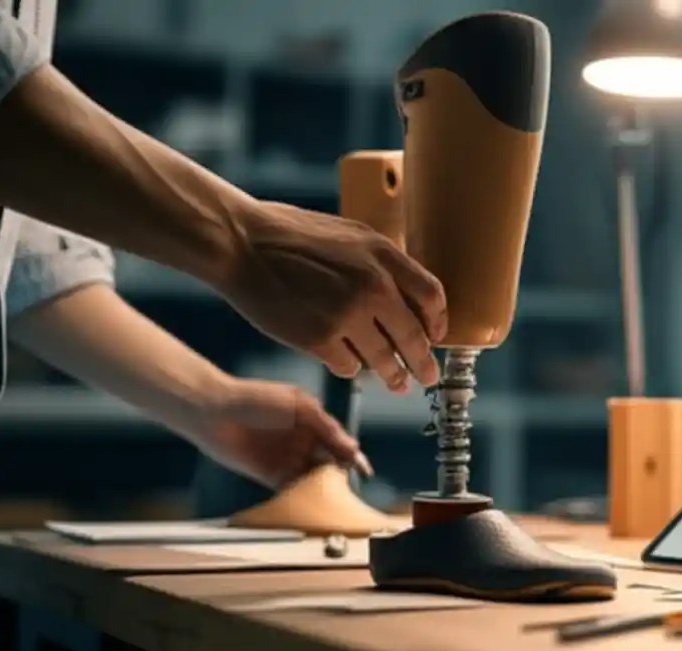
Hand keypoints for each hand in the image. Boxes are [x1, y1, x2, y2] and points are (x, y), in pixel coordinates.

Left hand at [184, 377, 371, 489]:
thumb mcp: (297, 405)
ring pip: (313, 478)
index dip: (352, 456)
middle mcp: (302, 442)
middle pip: (329, 462)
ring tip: (334, 498)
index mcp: (312, 422)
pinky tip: (313, 503)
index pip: (338, 442)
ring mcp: (287, 459)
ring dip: (323, 488)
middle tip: (349, 486)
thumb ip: (325, 425)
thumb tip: (352, 446)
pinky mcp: (270, 476)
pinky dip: (303, 497)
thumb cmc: (256, 398)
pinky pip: (292, 489)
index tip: (363, 469)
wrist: (214, 411)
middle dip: (341, 474)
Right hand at [222, 200, 446, 391]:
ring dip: (393, 375)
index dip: (438, 321)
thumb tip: (407, 295)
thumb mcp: (349, 236)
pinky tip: (349, 365)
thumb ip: (380, 263)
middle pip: (414, 337)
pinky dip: (351, 368)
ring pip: (385, 360)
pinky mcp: (319, 339)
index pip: (431, 295)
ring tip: (397, 383)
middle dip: (424, 363)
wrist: (242, 244)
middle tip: (428, 376)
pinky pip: (349, 366)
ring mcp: (347, 315)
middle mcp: (372, 287)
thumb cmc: (291, 236)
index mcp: (382, 255)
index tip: (436, 335)